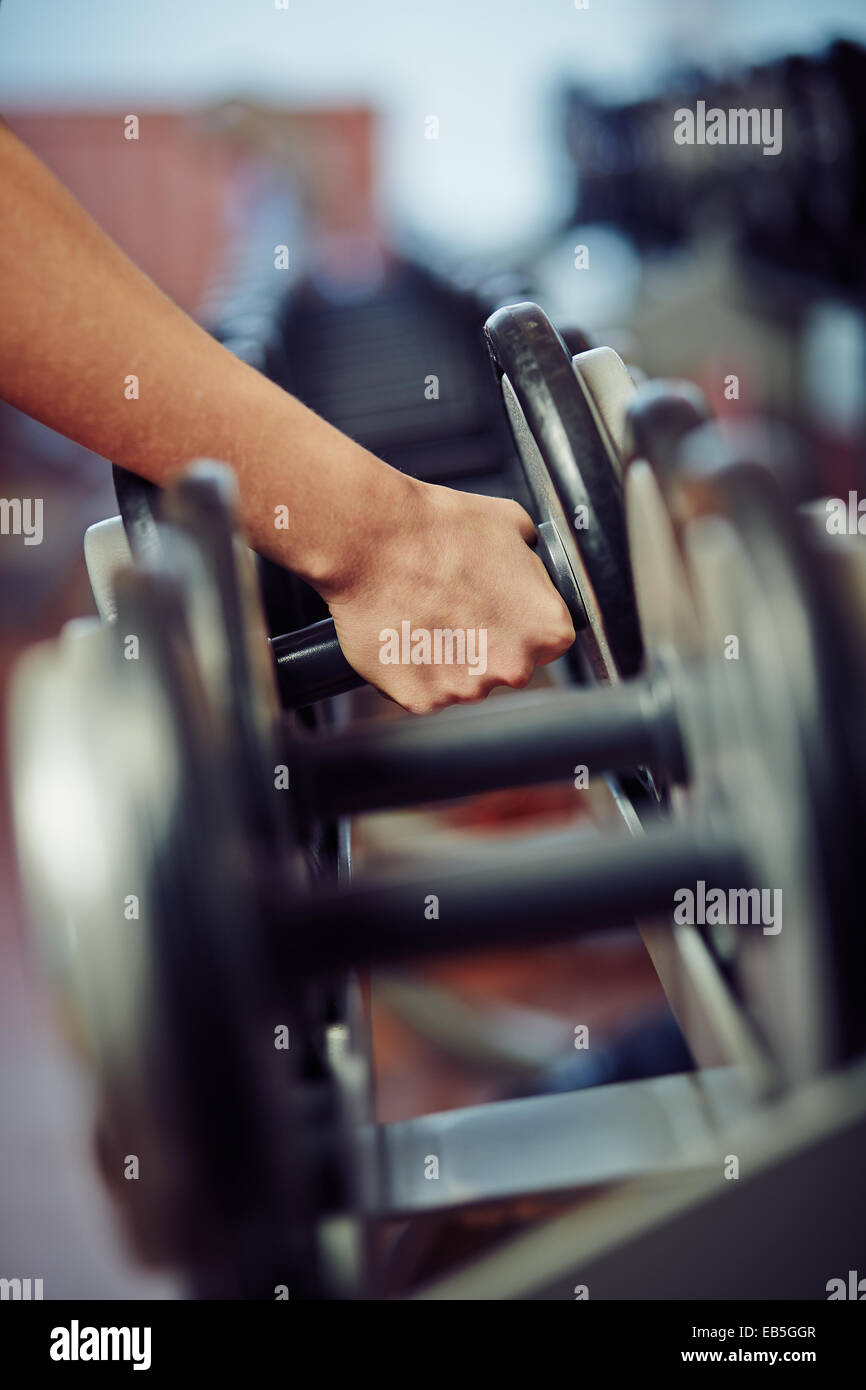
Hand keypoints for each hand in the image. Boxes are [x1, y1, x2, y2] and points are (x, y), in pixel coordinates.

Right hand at [322, 479, 574, 713]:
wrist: (373, 541)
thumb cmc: (437, 529)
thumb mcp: (510, 523)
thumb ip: (531, 561)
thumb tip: (528, 565)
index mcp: (545, 629)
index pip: (548, 642)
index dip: (520, 623)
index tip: (498, 611)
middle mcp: (512, 667)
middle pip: (505, 667)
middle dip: (485, 644)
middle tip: (456, 608)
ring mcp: (465, 688)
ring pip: (463, 682)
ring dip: (448, 659)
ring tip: (425, 615)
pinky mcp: (421, 699)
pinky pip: (422, 690)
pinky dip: (412, 669)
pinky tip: (404, 633)